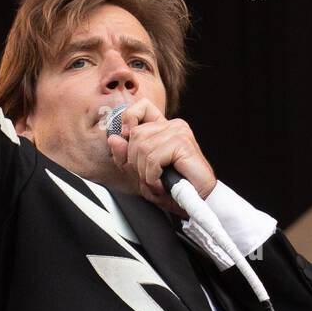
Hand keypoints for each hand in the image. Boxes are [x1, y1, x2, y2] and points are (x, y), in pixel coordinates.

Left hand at [105, 98, 216, 213]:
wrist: (197, 203)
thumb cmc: (173, 190)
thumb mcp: (141, 174)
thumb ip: (125, 157)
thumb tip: (114, 139)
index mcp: (163, 128)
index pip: (142, 107)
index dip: (128, 119)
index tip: (125, 137)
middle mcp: (173, 126)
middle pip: (135, 134)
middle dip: (135, 162)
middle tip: (149, 176)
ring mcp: (179, 133)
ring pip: (142, 148)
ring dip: (145, 172)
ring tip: (157, 182)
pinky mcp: (183, 144)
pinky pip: (153, 158)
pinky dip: (152, 176)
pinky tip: (162, 183)